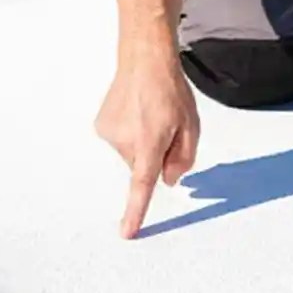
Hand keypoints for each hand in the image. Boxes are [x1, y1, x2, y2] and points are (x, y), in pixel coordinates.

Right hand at [94, 53, 199, 238]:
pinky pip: (120, 142)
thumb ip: (183, 159)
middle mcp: (125, 141)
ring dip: (142, 143)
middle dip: (155, 156)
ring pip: (131, 155)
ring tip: (148, 115)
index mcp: (149, 143)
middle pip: (142, 167)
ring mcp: (109, 134)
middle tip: (164, 128)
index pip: (142, 185)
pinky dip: (129, 134)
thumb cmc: (170, 91)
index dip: (135, 212)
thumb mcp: (191, 126)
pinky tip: (135, 113)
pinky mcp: (101, 127)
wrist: (144, 60)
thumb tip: (168, 180)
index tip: (127, 233)